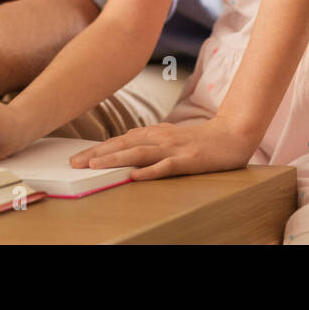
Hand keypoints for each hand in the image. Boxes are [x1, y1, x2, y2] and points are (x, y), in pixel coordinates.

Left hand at [66, 117, 258, 179]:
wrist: (233, 134)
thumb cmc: (200, 139)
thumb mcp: (170, 136)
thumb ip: (148, 140)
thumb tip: (124, 143)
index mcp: (155, 133)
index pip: (120, 140)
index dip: (98, 149)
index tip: (77, 158)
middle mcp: (160, 138)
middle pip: (124, 145)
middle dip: (98, 154)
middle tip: (74, 163)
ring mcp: (174, 148)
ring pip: (140, 153)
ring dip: (116, 159)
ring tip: (95, 166)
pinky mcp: (189, 159)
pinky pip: (167, 166)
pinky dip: (150, 171)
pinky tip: (135, 176)